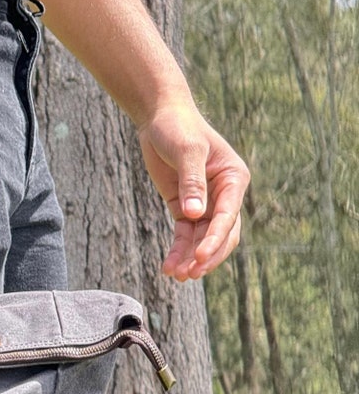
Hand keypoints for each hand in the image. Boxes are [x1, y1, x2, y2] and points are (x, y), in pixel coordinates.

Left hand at [137, 96, 248, 279]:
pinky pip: (185, 235)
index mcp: (233, 178)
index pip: (228, 215)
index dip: (215, 238)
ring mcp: (204, 203)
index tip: (201, 256)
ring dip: (191, 258)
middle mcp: (224, 194)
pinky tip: (168, 267)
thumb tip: (195, 214)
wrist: (159, 117)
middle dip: (207, 255)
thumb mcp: (186, 150)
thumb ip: (191, 181)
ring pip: (202, 239)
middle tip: (190, 274)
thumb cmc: (178, 127)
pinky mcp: (185, 207)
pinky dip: (178, 251)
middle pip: (222, 234)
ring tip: (176, 276)